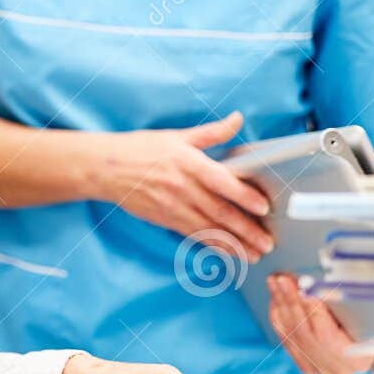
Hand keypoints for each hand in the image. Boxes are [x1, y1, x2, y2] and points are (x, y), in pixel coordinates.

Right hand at [87, 111, 272, 262]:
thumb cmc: (141, 149)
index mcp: (189, 163)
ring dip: (233, 244)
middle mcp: (183, 187)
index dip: (244, 196)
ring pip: (209, 228)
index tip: (264, 207)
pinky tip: (228, 254)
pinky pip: (193, 234)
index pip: (222, 182)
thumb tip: (238, 118)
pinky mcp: (165, 219)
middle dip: (246, 230)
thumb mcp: (177, 136)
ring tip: (254, 255)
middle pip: (220, 212)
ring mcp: (173, 206)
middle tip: (267, 242)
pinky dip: (212, 245)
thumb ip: (212, 132)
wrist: (106, 168)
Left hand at [267, 274, 369, 373]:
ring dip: (280, 304)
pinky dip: (279, 315)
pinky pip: (285, 337)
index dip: (312, 310)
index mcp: (357, 360)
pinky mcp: (304, 365)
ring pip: (290, 333)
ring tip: (274, 282)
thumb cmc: (368, 325)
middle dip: (291, 301)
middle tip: (282, 279)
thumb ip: (341, 307)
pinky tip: (276, 297)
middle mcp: (335, 369)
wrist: (364, 347)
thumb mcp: (362, 315)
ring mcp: (318, 369)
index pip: (325, 335)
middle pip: (303, 332)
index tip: (303, 290)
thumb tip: (318, 288)